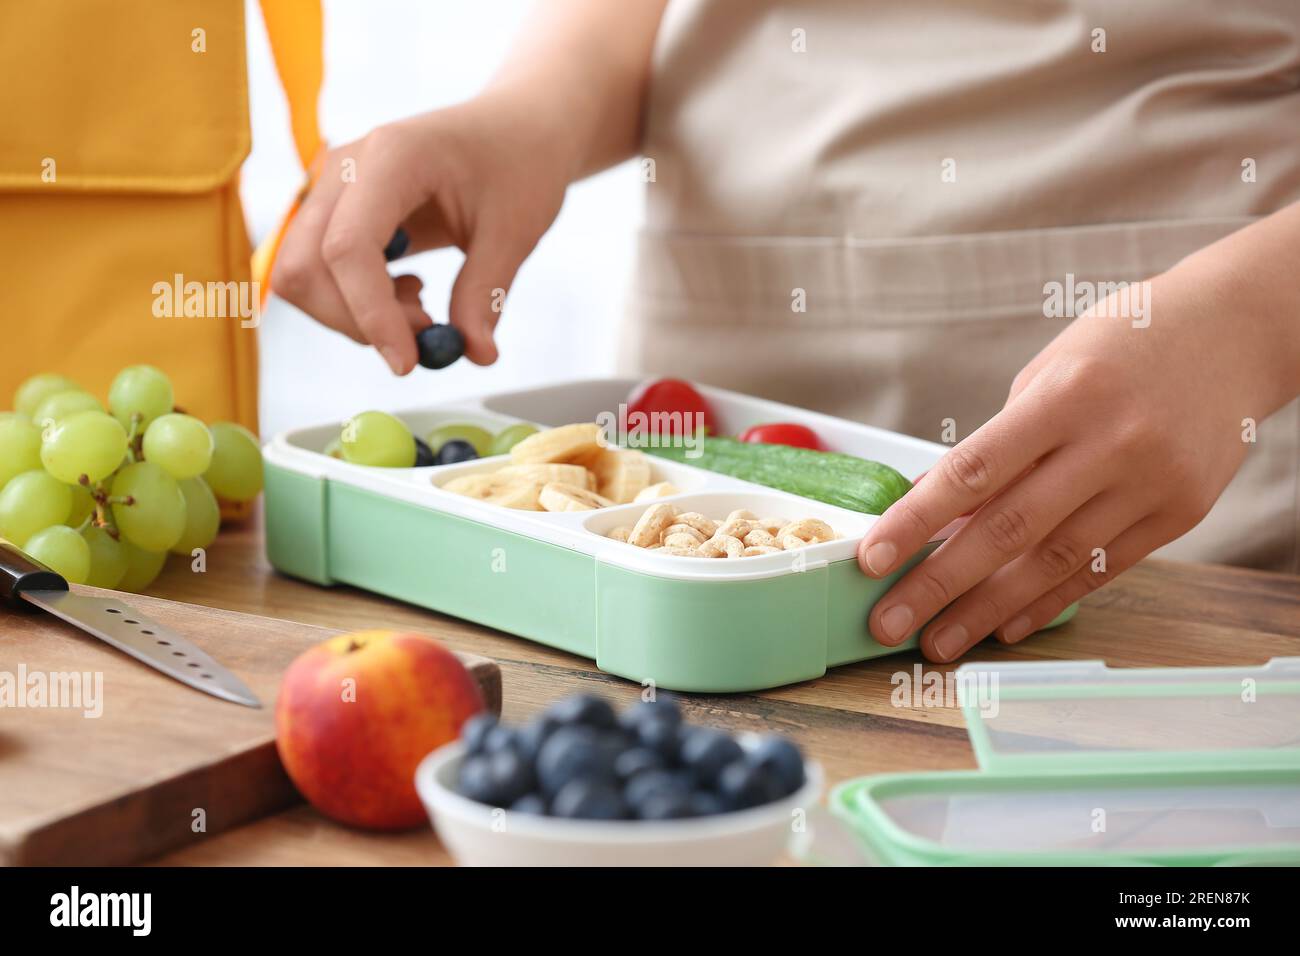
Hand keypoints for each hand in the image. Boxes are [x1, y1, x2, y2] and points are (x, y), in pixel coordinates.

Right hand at [271, 95, 570, 373]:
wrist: (515, 130)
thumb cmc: (519, 165)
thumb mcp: (515, 231)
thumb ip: (486, 293)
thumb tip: (476, 355)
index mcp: (391, 157)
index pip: (348, 247)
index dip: (370, 314)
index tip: (408, 363)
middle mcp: (346, 168)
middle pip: (304, 267)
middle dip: (357, 321)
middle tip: (426, 337)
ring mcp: (333, 188)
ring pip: (301, 276)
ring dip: (356, 315)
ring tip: (423, 309)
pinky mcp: (336, 212)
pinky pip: (318, 273)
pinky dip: (357, 302)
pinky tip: (409, 291)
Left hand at [857, 264, 1275, 661]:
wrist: (1234, 334)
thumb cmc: (1121, 346)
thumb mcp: (1047, 373)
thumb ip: (996, 443)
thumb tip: (933, 507)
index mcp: (1064, 397)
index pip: (972, 471)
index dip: (915, 521)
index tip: (870, 560)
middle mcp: (1110, 443)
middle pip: (1007, 529)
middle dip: (939, 584)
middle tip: (888, 624)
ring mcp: (1150, 483)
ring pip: (1054, 562)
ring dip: (987, 611)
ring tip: (940, 642)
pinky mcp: (1180, 514)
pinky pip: (1102, 569)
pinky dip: (1048, 601)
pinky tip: (1006, 625)